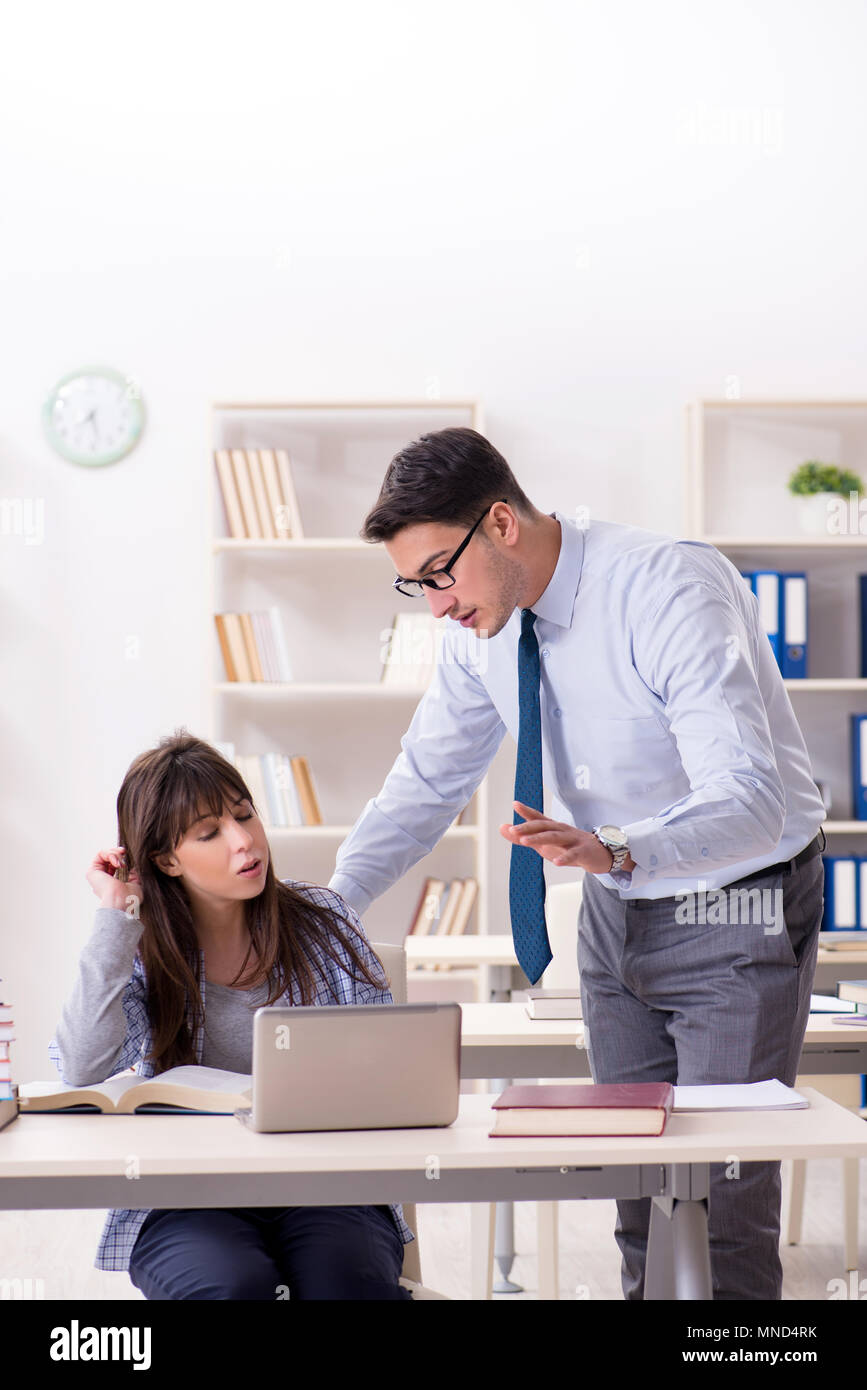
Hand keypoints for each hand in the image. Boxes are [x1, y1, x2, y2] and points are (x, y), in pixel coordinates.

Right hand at [85, 846, 142, 912]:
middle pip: (109, 857)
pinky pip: (100, 854)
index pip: (115, 865)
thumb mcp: (136, 883)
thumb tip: (132, 864)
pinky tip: (117, 863)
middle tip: (124, 854)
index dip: (121, 857)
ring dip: (116, 854)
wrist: (121, 902)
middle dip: (118, 853)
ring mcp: (97, 875)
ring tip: (121, 864)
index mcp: (112, 883)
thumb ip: (133, 874)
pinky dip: (110, 854)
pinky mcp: (92, 872)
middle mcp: (103, 879)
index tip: (127, 854)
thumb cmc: (130, 898)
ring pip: (105, 854)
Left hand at [499, 802, 615, 872]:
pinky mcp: (583, 852)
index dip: (527, 811)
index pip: (538, 818)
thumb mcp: (544, 843)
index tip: (515, 804)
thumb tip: (502, 828)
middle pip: (543, 827)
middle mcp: (562, 830)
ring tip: (525, 841)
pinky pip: (573, 854)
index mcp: (553, 827)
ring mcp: (573, 840)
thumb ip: (523, 837)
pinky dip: (564, 857)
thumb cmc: (569, 847)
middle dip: (527, 828)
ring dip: (539, 839)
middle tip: (512, 830)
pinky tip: (555, 862)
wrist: (601, 854)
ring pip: (555, 837)